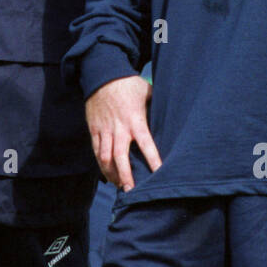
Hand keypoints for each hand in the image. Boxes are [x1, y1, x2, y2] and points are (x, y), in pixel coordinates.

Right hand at [86, 75, 160, 190]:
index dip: (153, 160)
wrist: (102, 75)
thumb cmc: (128, 84)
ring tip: (120, 186)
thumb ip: (157, 108)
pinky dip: (101, 165)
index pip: (146, 144)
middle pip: (120, 157)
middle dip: (125, 175)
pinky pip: (96, 151)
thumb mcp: (148, 93)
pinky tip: (108, 175)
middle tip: (131, 191)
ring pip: (105, 158)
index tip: (159, 174)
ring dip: (112, 174)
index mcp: (135, 120)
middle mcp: (119, 128)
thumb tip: (172, 119)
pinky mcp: (94, 130)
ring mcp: (104, 130)